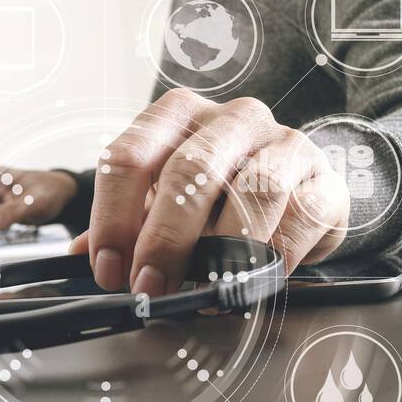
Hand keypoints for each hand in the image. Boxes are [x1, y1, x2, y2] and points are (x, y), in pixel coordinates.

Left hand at [80, 89, 348, 295]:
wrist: (293, 193)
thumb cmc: (213, 198)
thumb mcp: (159, 202)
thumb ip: (121, 225)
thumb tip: (75, 257)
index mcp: (177, 116)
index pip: (130, 156)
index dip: (112, 218)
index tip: (109, 270)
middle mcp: (232, 118)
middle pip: (191, 170)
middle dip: (164, 238)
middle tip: (150, 286)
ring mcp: (284, 143)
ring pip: (254, 190)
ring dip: (223, 249)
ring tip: (205, 286)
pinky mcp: (326, 179)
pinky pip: (300, 216)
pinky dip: (273, 256)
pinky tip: (252, 277)